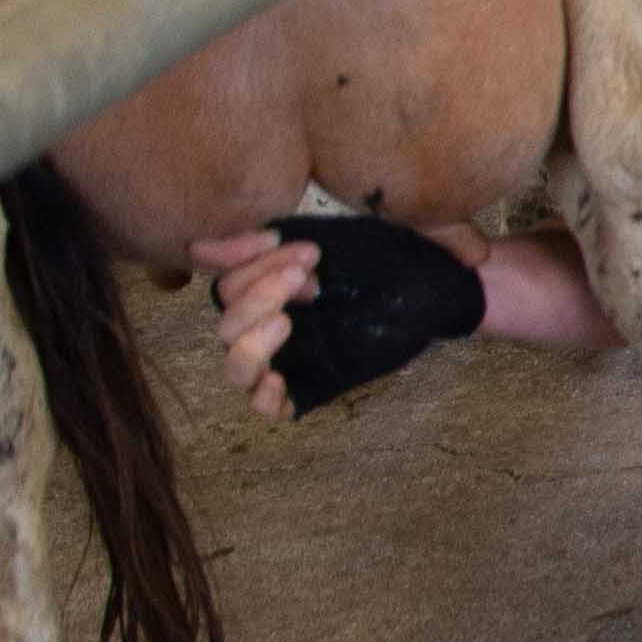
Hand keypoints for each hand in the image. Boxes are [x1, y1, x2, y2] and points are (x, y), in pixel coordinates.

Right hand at [193, 216, 484, 421]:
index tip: (298, 248)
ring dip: (251, 345)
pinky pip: (267, 407)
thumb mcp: (330, 234)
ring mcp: (289, 357)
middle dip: (260, 294)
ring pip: (235, 367)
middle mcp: (268, 321)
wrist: (445, 282)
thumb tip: (197, 249)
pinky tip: (281, 380)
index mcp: (264, 284)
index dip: (247, 264)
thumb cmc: (390, 252)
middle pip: (227, 321)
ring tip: (287, 321)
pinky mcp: (313, 386)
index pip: (224, 282)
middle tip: (313, 275)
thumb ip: (266, 242)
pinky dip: (264, 398)